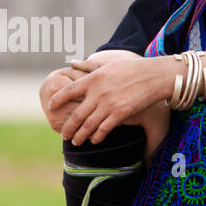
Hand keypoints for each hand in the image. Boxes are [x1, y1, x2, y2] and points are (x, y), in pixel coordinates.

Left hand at [49, 56, 175, 145]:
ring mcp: (109, 104)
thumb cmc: (131, 69)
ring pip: (88, 125)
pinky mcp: (120, 113)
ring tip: (75, 142)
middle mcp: (98, 92)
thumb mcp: (108, 64)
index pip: (68, 91)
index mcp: (93, 79)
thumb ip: (89, 66)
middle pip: (76, 114)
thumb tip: (71, 63)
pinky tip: (94, 140)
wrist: (154, 76)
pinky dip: (97, 137)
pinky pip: (104, 129)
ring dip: (80, 136)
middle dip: (68, 127)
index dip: (57, 100)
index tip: (51, 107)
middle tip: (63, 135)